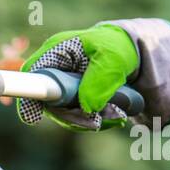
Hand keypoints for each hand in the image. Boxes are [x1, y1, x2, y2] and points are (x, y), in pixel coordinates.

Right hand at [18, 18, 169, 130]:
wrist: (140, 56)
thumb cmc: (122, 48)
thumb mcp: (114, 59)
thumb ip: (99, 80)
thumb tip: (86, 107)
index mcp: (56, 51)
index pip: (32, 74)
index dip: (29, 95)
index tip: (35, 116)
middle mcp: (55, 70)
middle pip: (46, 101)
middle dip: (71, 115)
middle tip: (95, 121)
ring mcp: (63, 87)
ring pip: (63, 114)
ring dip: (87, 121)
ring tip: (115, 116)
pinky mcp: (74, 99)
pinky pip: (76, 118)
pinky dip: (94, 121)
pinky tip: (113, 117)